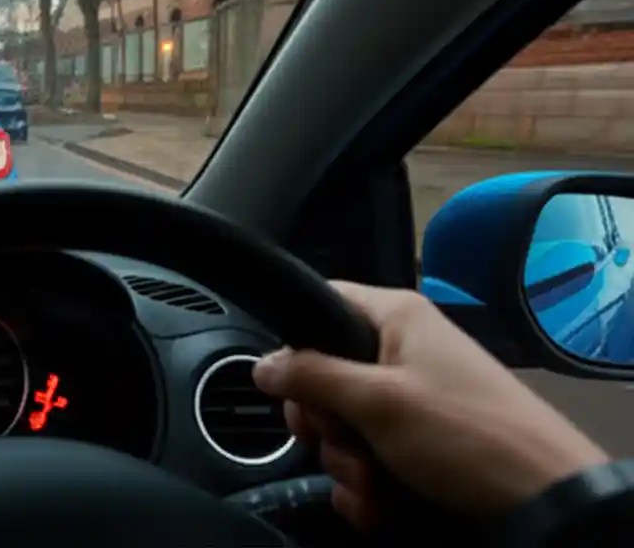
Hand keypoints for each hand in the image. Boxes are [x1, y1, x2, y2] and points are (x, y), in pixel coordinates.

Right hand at [252, 280, 608, 530]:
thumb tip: (260, 364)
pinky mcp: (420, 440)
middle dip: (321, 421)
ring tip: (371, 484)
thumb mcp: (377, 401)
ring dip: (345, 461)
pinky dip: (365, 482)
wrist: (544, 498)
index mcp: (396, 317)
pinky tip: (375, 503)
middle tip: (338, 439)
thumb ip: (310, 376)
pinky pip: (369, 453)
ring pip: (343, 422)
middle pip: (323, 373)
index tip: (292, 384)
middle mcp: (402, 350)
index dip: (296, 342)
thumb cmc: (466, 434)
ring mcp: (412, 397)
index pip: (321, 303)